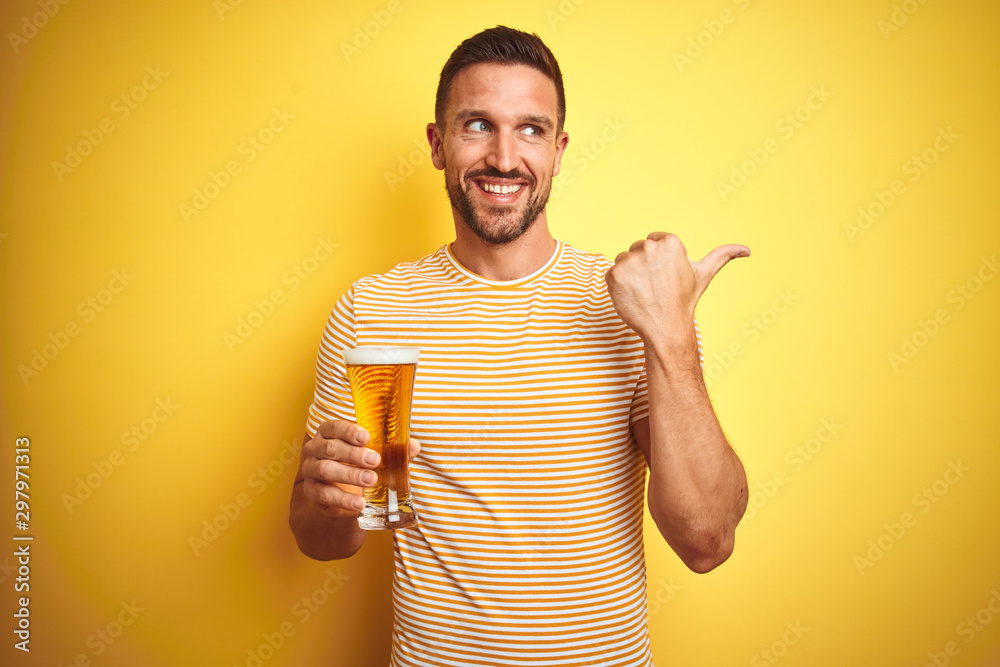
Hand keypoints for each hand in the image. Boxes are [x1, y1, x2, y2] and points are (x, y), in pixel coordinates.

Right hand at [299, 419, 420, 516]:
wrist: (344, 491)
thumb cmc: (359, 463)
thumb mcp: (375, 453)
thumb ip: (393, 448)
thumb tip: (413, 446)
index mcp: (329, 432)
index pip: (334, 427)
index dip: (349, 431)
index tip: (367, 437)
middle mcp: (315, 448)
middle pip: (331, 448)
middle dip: (353, 454)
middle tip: (375, 461)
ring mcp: (310, 470)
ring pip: (325, 469)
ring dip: (349, 474)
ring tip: (371, 480)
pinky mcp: (312, 492)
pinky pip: (324, 494)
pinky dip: (343, 499)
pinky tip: (359, 503)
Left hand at [605, 232, 748, 340]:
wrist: (666, 327)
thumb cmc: (684, 300)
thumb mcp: (704, 274)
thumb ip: (722, 256)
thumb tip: (747, 250)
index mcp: (671, 242)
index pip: (654, 241)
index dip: (659, 260)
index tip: (666, 276)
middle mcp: (649, 247)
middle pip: (637, 249)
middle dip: (644, 266)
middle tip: (656, 286)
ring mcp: (630, 261)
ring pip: (624, 260)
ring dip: (630, 275)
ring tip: (645, 291)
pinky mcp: (614, 274)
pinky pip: (611, 273)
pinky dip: (618, 285)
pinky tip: (632, 296)